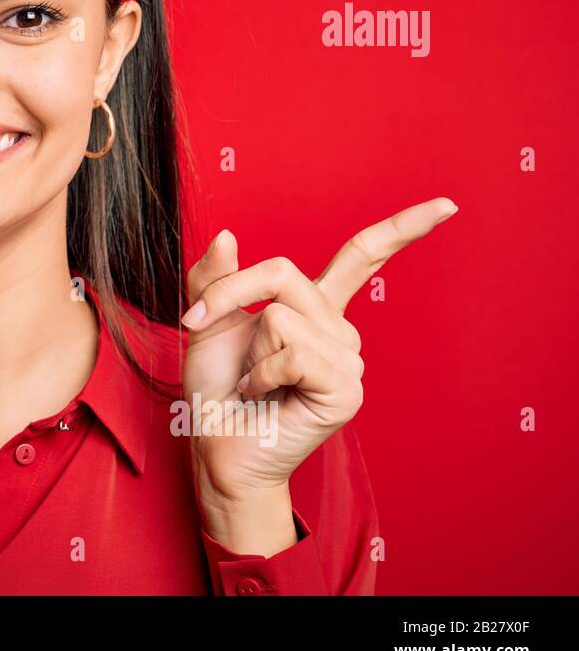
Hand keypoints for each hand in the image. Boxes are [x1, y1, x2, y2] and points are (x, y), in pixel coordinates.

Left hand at [181, 197, 457, 525]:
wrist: (216, 445)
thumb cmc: (215, 390)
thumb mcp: (205, 321)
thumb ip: (215, 278)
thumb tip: (231, 236)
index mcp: (314, 309)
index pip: (363, 258)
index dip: (403, 229)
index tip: (447, 205)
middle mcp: (338, 331)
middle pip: (284, 271)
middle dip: (230, 295)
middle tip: (203, 326)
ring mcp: (347, 361)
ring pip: (280, 316)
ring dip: (248, 350)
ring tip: (254, 382)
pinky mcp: (345, 390)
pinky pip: (292, 353)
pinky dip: (262, 374)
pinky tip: (264, 395)